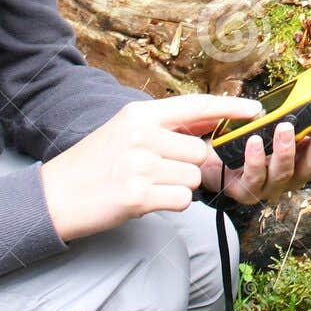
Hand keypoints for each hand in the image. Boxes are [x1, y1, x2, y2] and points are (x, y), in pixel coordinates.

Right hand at [39, 94, 261, 242]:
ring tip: (146, 186)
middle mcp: (141, 134)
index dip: (229, 107)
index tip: (256, 109)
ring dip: (177, 188)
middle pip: (198, 152)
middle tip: (157, 174)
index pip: (196, 105)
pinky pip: (182, 200)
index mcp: (140, 114)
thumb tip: (212, 122)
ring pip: (192, 178)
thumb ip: (168, 127)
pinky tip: (144, 200)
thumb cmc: (94, 165)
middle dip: (188, 168)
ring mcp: (140, 164)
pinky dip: (170, 204)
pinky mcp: (138, 195)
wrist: (55, 197)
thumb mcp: (127, 132)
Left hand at [202, 107, 310, 204]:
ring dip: (286, 150)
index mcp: (301, 158)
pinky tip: (253, 142)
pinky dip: (255, 160)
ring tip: (284, 128)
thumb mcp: (271, 121)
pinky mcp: (246, 191)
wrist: (210, 158)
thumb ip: (292, 111)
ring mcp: (269, 186)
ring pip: (283, 172)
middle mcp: (291, 175)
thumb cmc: (245, 138)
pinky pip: (253, 178)